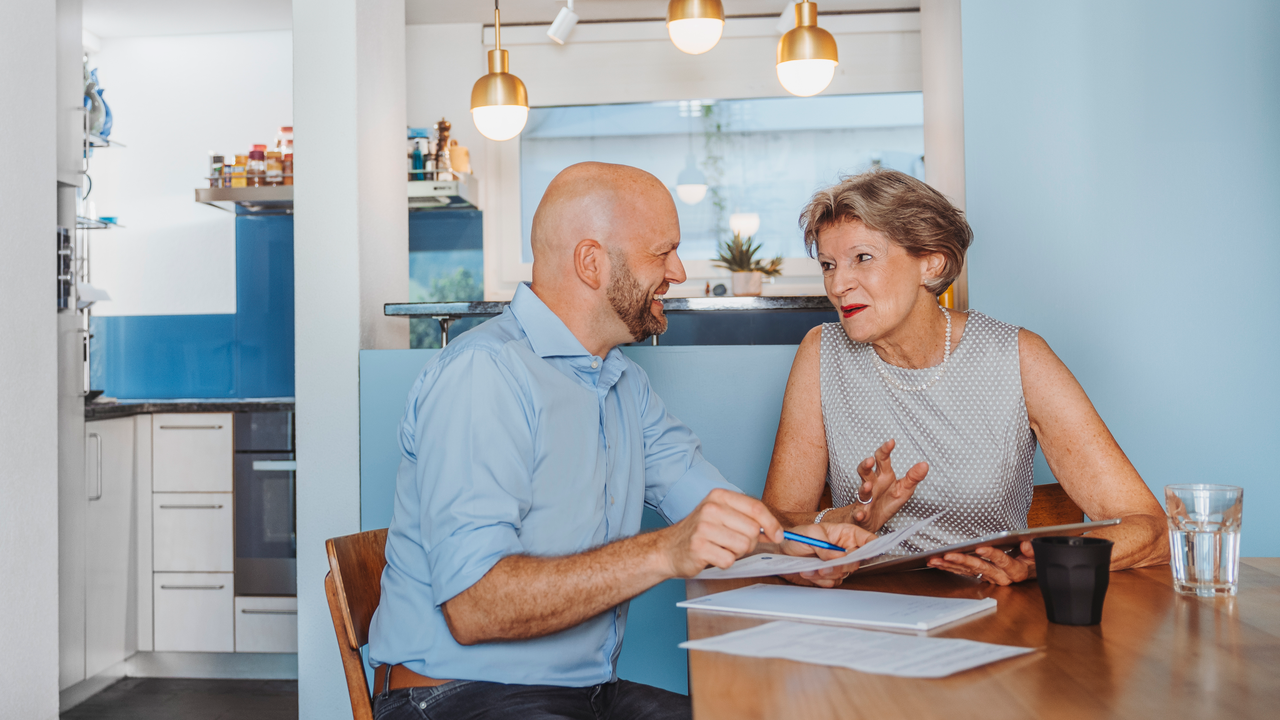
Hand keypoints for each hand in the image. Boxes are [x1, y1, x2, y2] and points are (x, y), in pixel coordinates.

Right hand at [661, 488, 783, 577]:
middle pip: (752, 530)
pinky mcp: (699, 547)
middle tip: (734, 544)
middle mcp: (711, 508)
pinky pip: (728, 560)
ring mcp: (703, 527)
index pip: (755, 507)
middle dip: (749, 543)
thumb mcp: (722, 516)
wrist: (668, 548)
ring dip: (736, 553)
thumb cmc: (700, 533)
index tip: (778, 536)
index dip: (772, 524)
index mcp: (719, 496)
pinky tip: (712, 556)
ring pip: (742, 546)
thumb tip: (776, 532)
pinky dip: (724, 562)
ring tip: (721, 548)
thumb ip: (748, 519)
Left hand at [779, 523, 875, 588]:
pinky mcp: (828, 577)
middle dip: (840, 566)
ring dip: (826, 574)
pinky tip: (807, 571)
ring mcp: (837, 564)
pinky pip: (831, 583)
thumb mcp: (811, 534)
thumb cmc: (797, 537)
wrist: (780, 552)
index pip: (867, 539)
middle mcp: (844, 550)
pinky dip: (819, 580)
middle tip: (824, 566)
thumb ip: (826, 546)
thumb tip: (839, 557)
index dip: (872, 546)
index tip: (868, 553)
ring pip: (843, 575)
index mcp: (845, 534)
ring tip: (810, 567)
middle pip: (855, 562)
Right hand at [847, 439, 927, 531]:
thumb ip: (913, 477)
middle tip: (870, 460)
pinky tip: (860, 513)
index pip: (882, 460)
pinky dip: (858, 514)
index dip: (885, 450)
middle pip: (866, 472)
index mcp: (883, 477)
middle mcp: (872, 485)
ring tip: (867, 486)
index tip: (891, 442)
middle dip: (866, 466)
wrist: (873, 520)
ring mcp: (865, 499)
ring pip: (861, 491)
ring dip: (863, 488)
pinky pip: (858, 513)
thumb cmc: (887, 502)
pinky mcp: (861, 514)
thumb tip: (924, 465)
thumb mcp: (904, 489)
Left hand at [928, 541, 1036, 585]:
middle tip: (948, 555)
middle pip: (981, 567)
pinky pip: (964, 573)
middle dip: (963, 560)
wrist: (1032, 572)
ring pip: (968, 571)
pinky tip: (937, 563)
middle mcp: (1001, 577)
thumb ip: (1033, 550)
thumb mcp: (1037, 554)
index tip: (980, 547)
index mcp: (1016, 571)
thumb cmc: (1031, 560)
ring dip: (950, 565)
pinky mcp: (981, 576)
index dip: (992, 555)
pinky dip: (949, 568)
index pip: (1003, 561)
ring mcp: (990, 578)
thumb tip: (1026, 546)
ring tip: (935, 560)